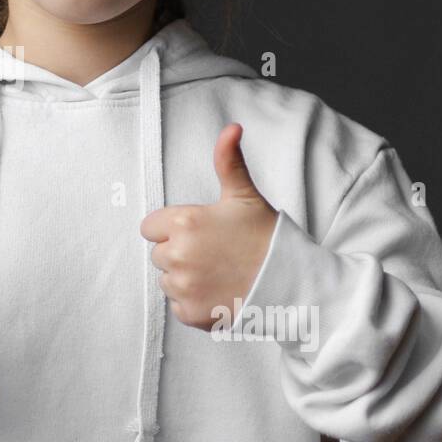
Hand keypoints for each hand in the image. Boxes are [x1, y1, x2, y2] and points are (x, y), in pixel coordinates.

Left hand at [139, 123, 278, 330]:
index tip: (199, 232)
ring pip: (168, 280)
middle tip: (215, 252)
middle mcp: (176, 255)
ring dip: (186, 278)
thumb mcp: (244, 196)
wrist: (290, 283)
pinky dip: (195, 302)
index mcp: (182, 223)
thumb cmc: (266, 237)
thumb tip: (232, 128)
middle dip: (180, 252)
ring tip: (219, 272)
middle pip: (159, 254)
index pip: (150, 227)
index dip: (172, 228)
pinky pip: (179, 305)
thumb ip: (228, 162)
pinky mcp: (189, 314)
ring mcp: (182, 287)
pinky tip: (219, 292)